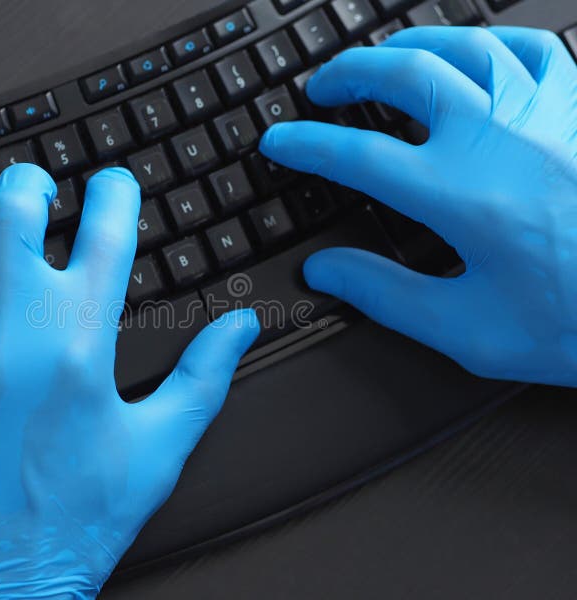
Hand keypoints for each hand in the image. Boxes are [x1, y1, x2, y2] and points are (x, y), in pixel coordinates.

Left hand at [0, 164, 258, 598]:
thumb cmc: (71, 527)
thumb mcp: (156, 452)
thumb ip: (204, 377)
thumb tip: (239, 327)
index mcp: (79, 339)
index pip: (105, 228)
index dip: (112, 189)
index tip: (110, 183)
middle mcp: (7, 324)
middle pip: (12, 205)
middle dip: (28, 183)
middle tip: (33, 191)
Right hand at [259, 26, 576, 385]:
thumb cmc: (576, 323)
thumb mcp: (466, 330)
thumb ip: (387, 296)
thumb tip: (327, 271)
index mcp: (462, 197)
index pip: (357, 155)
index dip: (307, 146)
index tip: (280, 142)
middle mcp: (501, 141)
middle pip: (405, 74)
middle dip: (348, 73)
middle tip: (321, 87)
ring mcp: (547, 116)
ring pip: (465, 46)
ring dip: (410, 46)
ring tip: (382, 57)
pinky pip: (534, 48)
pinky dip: (491, 41)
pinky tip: (472, 52)